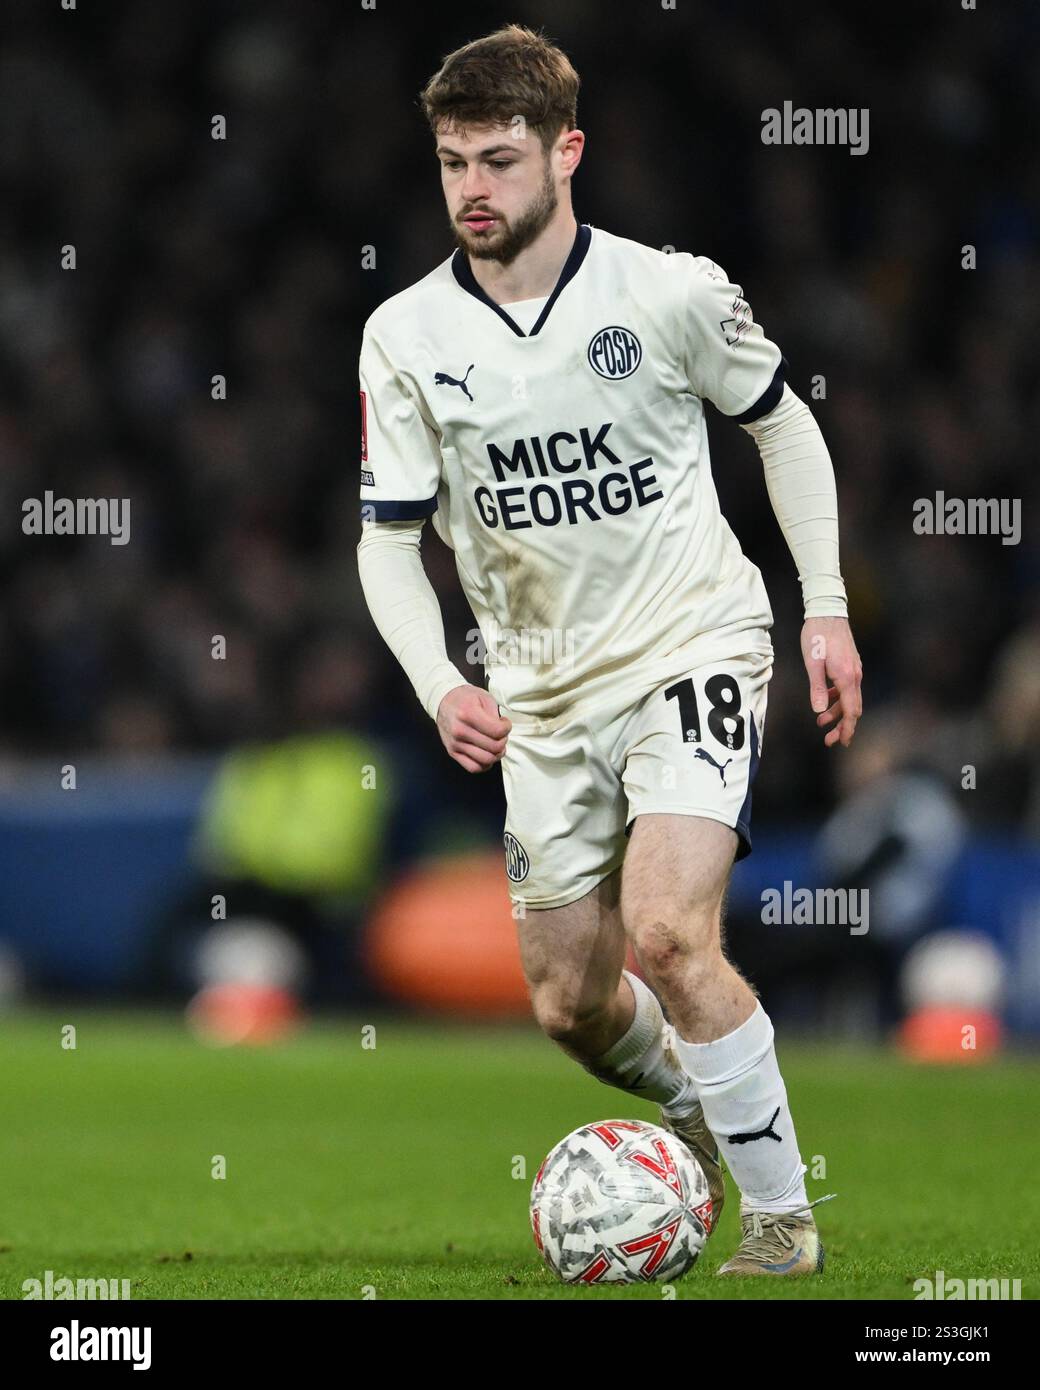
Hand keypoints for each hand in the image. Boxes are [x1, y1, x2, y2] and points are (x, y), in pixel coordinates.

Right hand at [436, 685, 511, 772]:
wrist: (443, 700)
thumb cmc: (465, 698)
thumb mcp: (483, 697)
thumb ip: (495, 714)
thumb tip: (502, 731)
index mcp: (468, 713)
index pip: (498, 731)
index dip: (507, 727)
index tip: (504, 723)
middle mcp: (460, 731)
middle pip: (494, 747)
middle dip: (503, 740)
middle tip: (500, 733)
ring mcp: (455, 744)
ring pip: (486, 760)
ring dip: (496, 754)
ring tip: (495, 744)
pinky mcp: (452, 752)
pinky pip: (473, 767)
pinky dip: (485, 765)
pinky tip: (487, 754)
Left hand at [800, 617, 862, 747]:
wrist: (827, 611)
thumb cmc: (817, 635)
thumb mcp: (812, 662)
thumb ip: (816, 687)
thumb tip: (818, 710)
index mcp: (846, 677)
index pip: (851, 710)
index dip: (848, 728)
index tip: (842, 742)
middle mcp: (855, 675)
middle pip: (853, 708)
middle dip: (843, 726)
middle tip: (829, 740)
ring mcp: (854, 669)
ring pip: (849, 699)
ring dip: (837, 713)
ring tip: (821, 722)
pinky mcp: (850, 665)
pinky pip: (847, 688)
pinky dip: (837, 698)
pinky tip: (824, 700)